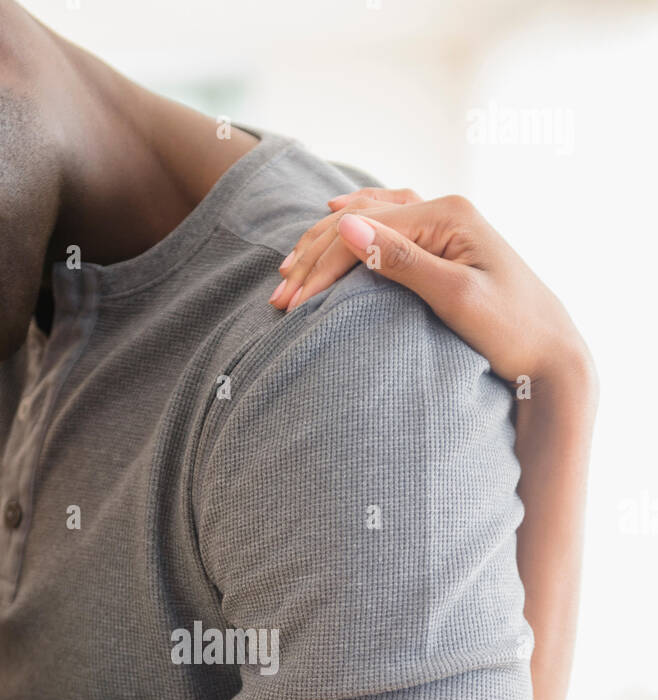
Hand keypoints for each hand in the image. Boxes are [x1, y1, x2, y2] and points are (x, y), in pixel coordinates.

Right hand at [270, 187, 593, 387]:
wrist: (554, 355)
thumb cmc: (512, 332)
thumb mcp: (455, 298)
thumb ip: (400, 260)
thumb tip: (344, 224)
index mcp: (448, 215)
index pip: (365, 232)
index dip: (321, 268)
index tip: (290, 305)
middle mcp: (447, 211)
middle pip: (362, 223)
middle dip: (315, 259)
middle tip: (278, 297)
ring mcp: (449, 227)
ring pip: (372, 221)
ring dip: (328, 244)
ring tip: (291, 269)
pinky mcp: (449, 248)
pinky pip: (391, 224)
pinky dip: (358, 227)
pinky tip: (339, 220)